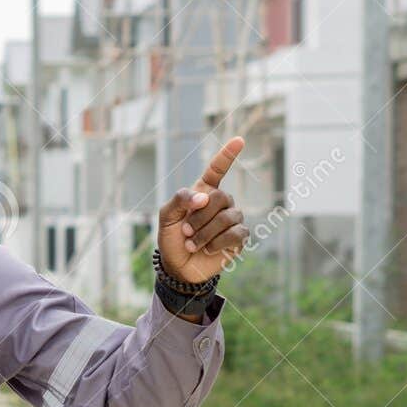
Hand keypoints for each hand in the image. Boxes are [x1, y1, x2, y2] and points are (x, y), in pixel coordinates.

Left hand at [158, 136, 248, 284]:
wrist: (178, 266)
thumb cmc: (172, 239)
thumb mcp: (167, 217)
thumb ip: (180, 200)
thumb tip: (204, 197)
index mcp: (203, 192)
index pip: (217, 170)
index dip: (227, 155)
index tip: (239, 140)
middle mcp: (221, 203)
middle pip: (220, 197)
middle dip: (200, 216)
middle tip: (186, 231)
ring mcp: (232, 219)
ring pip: (227, 217)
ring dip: (205, 233)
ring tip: (192, 243)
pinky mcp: (239, 237)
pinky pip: (236, 233)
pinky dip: (218, 242)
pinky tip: (208, 249)